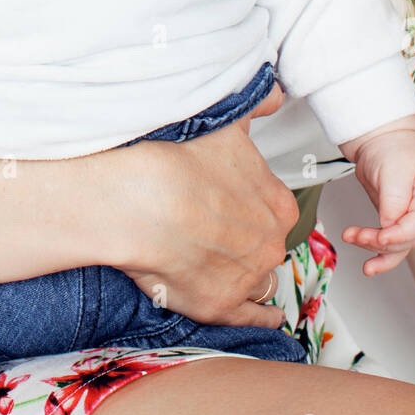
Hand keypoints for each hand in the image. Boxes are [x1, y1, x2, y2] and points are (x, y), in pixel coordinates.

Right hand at [115, 80, 299, 329]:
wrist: (137, 200)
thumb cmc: (175, 160)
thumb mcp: (225, 123)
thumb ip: (257, 106)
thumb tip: (276, 96)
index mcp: (277, 202)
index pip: (273, 209)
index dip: (249, 205)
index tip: (231, 203)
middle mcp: (271, 242)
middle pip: (265, 242)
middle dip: (245, 237)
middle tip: (213, 226)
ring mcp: (247, 277)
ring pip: (255, 276)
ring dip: (245, 271)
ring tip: (218, 262)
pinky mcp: (219, 306)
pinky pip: (252, 318)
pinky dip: (260, 318)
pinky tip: (267, 318)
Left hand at [338, 122, 414, 274]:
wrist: (384, 141)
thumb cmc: (393, 147)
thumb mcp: (394, 167)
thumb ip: (394, 198)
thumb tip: (389, 225)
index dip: (399, 234)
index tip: (379, 236)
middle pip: (409, 238)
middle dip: (381, 240)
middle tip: (356, 235)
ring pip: (400, 245)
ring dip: (375, 248)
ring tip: (352, 239)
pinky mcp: (399, 222)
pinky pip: (393, 243)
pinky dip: (379, 252)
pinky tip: (369, 265)